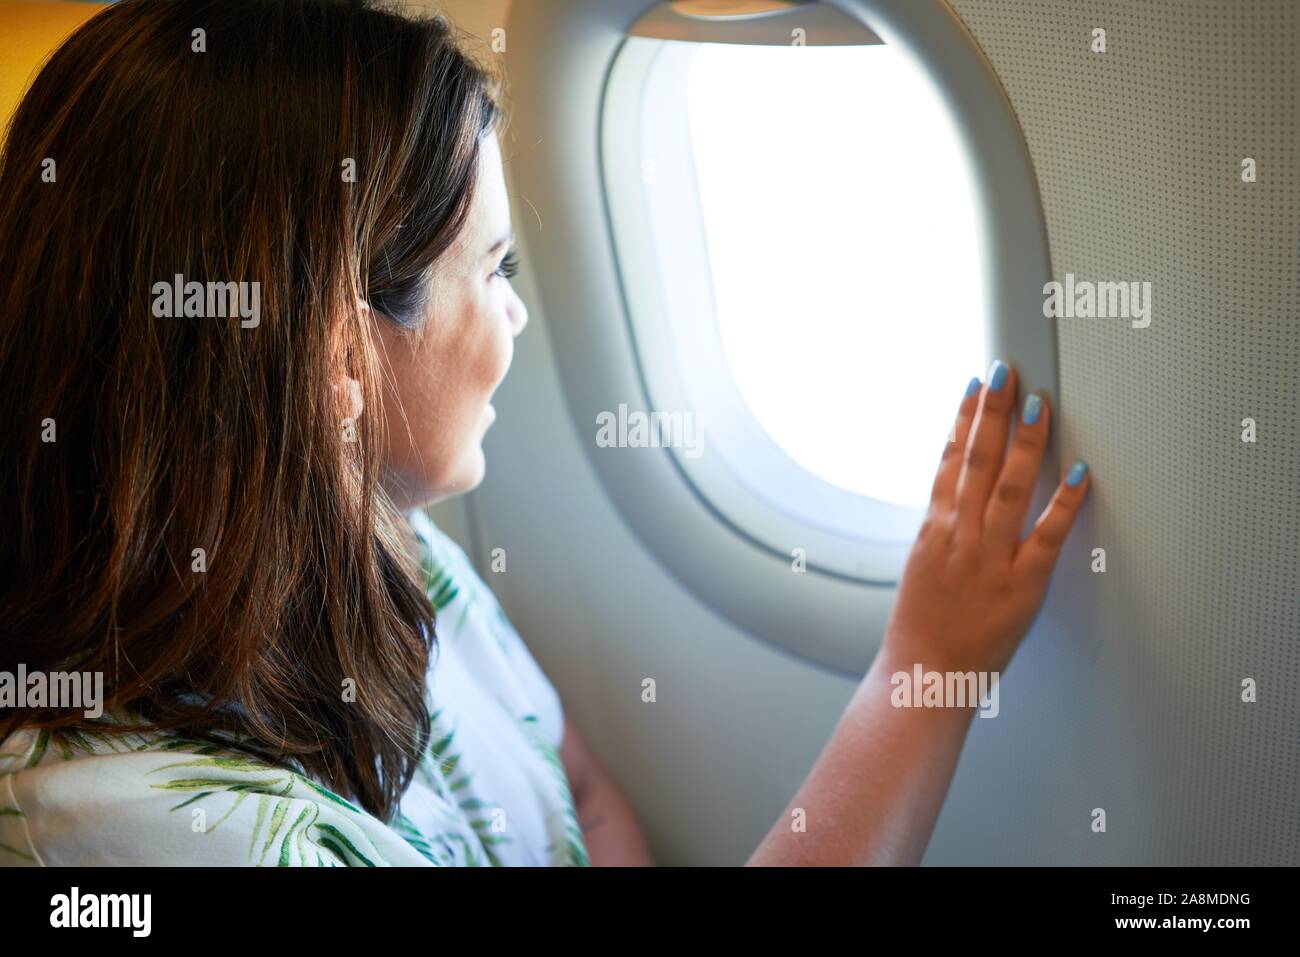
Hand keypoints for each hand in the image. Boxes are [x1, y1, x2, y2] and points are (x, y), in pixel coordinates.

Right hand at [883, 360, 1089, 676]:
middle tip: (1006, 372)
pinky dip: (1065, 504)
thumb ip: (942, 532)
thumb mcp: (921, 569)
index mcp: (934, 530)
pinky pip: (1046, 537)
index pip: (950, 461)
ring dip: (1025, 441)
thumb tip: (955, 502)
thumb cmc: (921, 630)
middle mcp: (959, 535)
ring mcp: (988, 558)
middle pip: (977, 460)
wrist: (923, 675)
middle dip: (992, 411)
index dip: (964, 420)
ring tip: (1039, 404)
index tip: (974, 388)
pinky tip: (1080, 474)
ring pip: (1008, 487)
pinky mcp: (1020, 585)